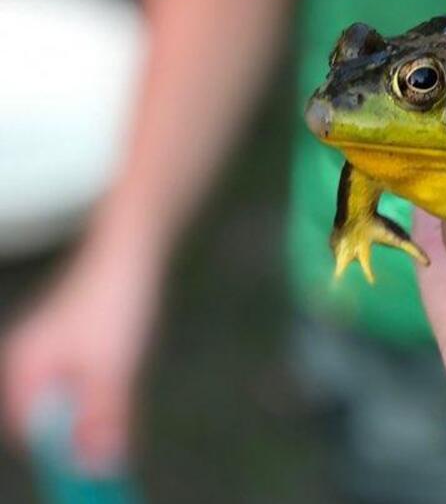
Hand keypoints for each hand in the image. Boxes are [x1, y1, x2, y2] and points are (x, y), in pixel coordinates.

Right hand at [3, 238, 160, 474]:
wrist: (131, 253)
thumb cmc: (115, 304)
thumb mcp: (113, 369)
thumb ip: (103, 418)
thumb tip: (98, 468)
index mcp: (24, 371)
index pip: (32, 435)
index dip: (61, 460)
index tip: (92, 481)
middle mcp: (28, 366)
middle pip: (49, 424)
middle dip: (79, 444)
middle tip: (113, 462)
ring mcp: (49, 356)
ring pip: (69, 407)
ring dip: (93, 423)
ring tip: (118, 429)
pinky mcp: (73, 350)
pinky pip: (81, 390)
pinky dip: (101, 404)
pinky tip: (120, 402)